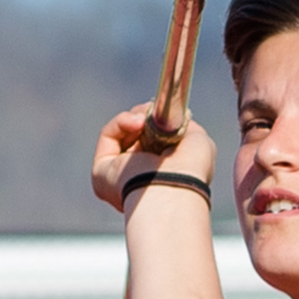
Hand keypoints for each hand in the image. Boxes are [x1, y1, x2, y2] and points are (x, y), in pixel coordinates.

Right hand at [91, 103, 217, 210]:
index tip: (166, 113)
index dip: (158, 123)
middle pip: (135, 135)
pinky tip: (138, 122)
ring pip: (121, 134)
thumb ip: (183, 126)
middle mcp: (139, 178)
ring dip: (135, 117)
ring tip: (146, 119)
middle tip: (154, 111)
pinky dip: (122, 122)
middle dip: (145, 117)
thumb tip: (168, 118)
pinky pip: (108, 135)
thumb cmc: (192, 170)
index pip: (155, 142)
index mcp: (163, 175)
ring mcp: (118, 176)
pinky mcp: (101, 172)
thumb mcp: (197, 140)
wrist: (174, 186)